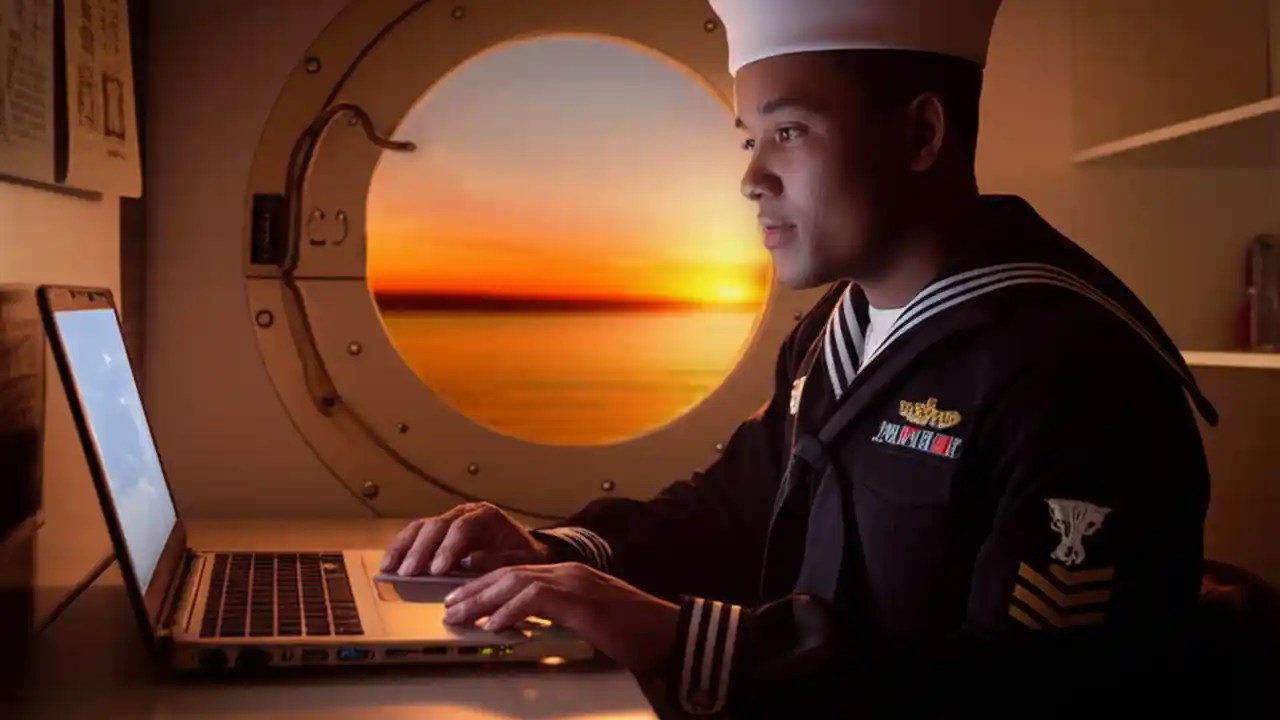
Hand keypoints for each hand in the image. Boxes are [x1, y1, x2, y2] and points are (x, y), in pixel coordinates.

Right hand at [380, 502, 552, 575]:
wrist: (526, 550)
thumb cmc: (523, 555)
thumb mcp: (519, 560)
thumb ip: (498, 561)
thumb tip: (471, 562)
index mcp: (486, 517)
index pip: (462, 528)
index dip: (447, 548)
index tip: (437, 570)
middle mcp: (465, 513)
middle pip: (437, 525)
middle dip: (420, 550)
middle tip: (409, 573)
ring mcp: (450, 520)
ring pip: (421, 527)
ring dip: (404, 547)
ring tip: (390, 568)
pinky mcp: (439, 532)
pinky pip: (416, 534)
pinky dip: (401, 548)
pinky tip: (390, 564)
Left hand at [443, 563, 679, 673]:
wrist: (671, 633)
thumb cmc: (635, 632)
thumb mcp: (589, 620)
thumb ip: (561, 616)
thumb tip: (529, 626)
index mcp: (569, 576)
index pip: (517, 572)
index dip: (485, 585)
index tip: (461, 599)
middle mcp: (568, 573)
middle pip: (508, 573)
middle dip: (474, 590)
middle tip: (449, 606)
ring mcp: (575, 583)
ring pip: (516, 582)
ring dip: (483, 599)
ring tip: (460, 615)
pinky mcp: (581, 601)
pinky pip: (537, 599)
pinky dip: (511, 610)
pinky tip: (495, 624)